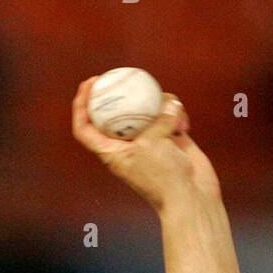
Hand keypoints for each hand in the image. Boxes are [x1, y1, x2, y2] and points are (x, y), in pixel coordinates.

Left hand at [73, 77, 222, 211]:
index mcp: (110, 152)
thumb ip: (157, 119)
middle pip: (116, 114)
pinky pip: (170, 116)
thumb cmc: (164, 177)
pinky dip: (177, 115)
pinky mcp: (170, 139)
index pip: (85, 129)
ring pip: (148, 110)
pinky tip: (185, 125)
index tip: (89, 84)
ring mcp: (150, 142)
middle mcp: (127, 146)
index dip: (81, 106)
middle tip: (126, 75)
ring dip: (160, 105)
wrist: (190, 197)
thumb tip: (169, 103)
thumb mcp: (153, 144)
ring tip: (171, 112)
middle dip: (120, 94)